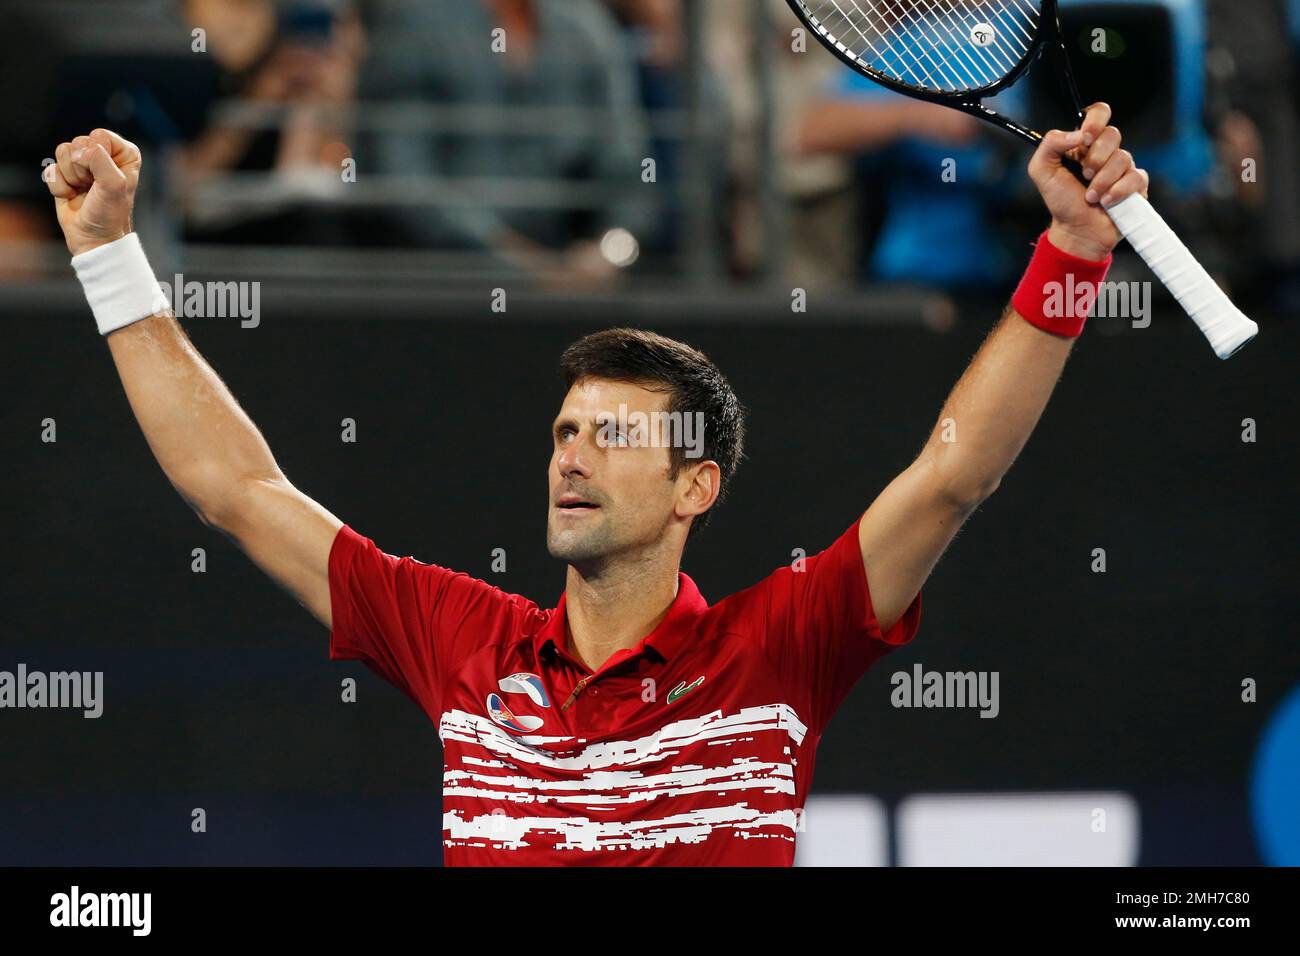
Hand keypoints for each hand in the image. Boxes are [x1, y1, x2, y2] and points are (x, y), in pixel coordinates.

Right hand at [44, 129, 141, 256]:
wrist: (94, 238)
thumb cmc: (110, 213)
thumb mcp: (113, 185)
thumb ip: (100, 160)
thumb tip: (78, 151)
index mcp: (124, 153)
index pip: (100, 135)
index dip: (97, 157)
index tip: (105, 178)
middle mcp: (104, 154)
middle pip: (78, 142)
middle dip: (82, 168)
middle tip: (93, 187)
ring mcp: (83, 164)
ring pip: (62, 151)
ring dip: (70, 177)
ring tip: (83, 191)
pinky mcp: (65, 174)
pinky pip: (51, 168)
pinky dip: (59, 186)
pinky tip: (71, 196)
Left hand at [1027, 103, 1148, 259]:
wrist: (1076, 231)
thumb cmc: (1060, 201)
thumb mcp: (1042, 170)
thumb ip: (1050, 144)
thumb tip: (1078, 134)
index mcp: (1085, 143)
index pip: (1098, 112)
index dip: (1095, 121)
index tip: (1084, 139)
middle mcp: (1106, 151)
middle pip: (1113, 134)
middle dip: (1095, 158)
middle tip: (1084, 176)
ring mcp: (1123, 167)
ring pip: (1123, 158)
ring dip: (1102, 181)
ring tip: (1090, 197)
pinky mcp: (1136, 184)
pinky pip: (1135, 177)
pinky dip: (1117, 192)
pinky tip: (1106, 202)